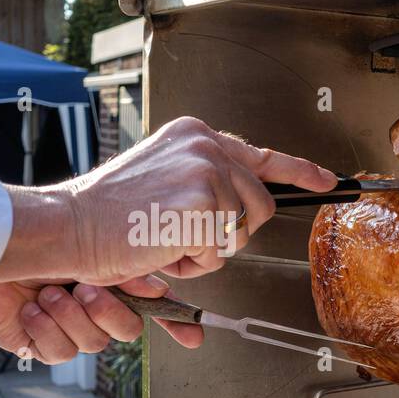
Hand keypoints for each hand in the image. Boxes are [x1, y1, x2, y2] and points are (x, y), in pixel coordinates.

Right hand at [0, 116, 336, 284]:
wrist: (70, 224)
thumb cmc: (111, 212)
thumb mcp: (166, 180)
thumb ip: (209, 183)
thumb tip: (248, 205)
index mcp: (196, 135)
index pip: (262, 156)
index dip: (301, 172)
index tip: (327, 181)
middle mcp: (206, 146)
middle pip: (258, 207)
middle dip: (228, 232)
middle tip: (179, 230)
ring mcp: (208, 172)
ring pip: (242, 233)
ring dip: (208, 248)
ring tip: (166, 234)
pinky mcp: (205, 203)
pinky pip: (220, 253)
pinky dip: (194, 262)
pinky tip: (162, 244)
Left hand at [0, 276, 201, 364]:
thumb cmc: (36, 249)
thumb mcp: (94, 256)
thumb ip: (133, 274)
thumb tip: (160, 291)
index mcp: (116, 286)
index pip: (158, 309)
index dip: (179, 324)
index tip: (194, 336)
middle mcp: (98, 310)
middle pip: (129, 331)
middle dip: (106, 310)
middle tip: (83, 289)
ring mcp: (73, 330)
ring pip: (94, 343)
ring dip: (68, 315)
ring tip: (47, 293)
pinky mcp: (47, 346)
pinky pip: (62, 352)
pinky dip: (45, 328)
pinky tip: (32, 309)